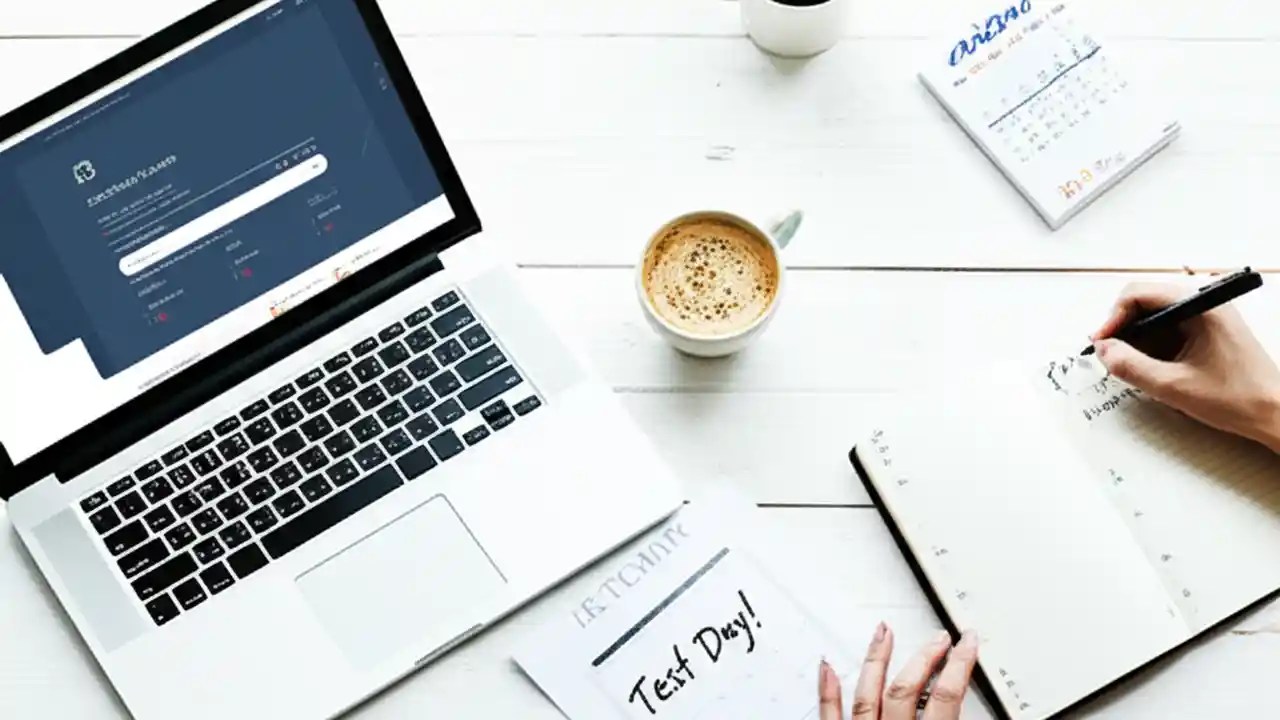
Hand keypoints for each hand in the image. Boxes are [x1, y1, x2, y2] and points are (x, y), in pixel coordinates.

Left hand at [818, 624, 978, 719]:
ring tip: (883, 632)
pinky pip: (829, 715)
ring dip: (876, 660)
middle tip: (939, 637)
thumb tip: (972, 712)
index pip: (946, 699)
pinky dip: (828, 691)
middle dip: (924, 658)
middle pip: (905, 689)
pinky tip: (827, 667)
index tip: (968, 643)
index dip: (959, 666)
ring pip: (867, 694)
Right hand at [1091, 282, 1279, 451]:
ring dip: (1138, 340)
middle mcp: (1205, 304)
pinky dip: (1153, 346)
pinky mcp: (1208, 330)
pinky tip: (1154, 368)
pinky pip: (1169, 329)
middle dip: (1123, 329)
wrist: (1274, 414)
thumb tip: (1102, 350)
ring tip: (1135, 368)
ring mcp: (1208, 316)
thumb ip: (1130, 366)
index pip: (1139, 294)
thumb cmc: (1237, 399)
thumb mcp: (1172, 386)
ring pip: (1154, 316)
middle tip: (1112, 356)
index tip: (1101, 343)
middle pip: (1145, 302)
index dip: (1113, 318)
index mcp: (1201, 306)